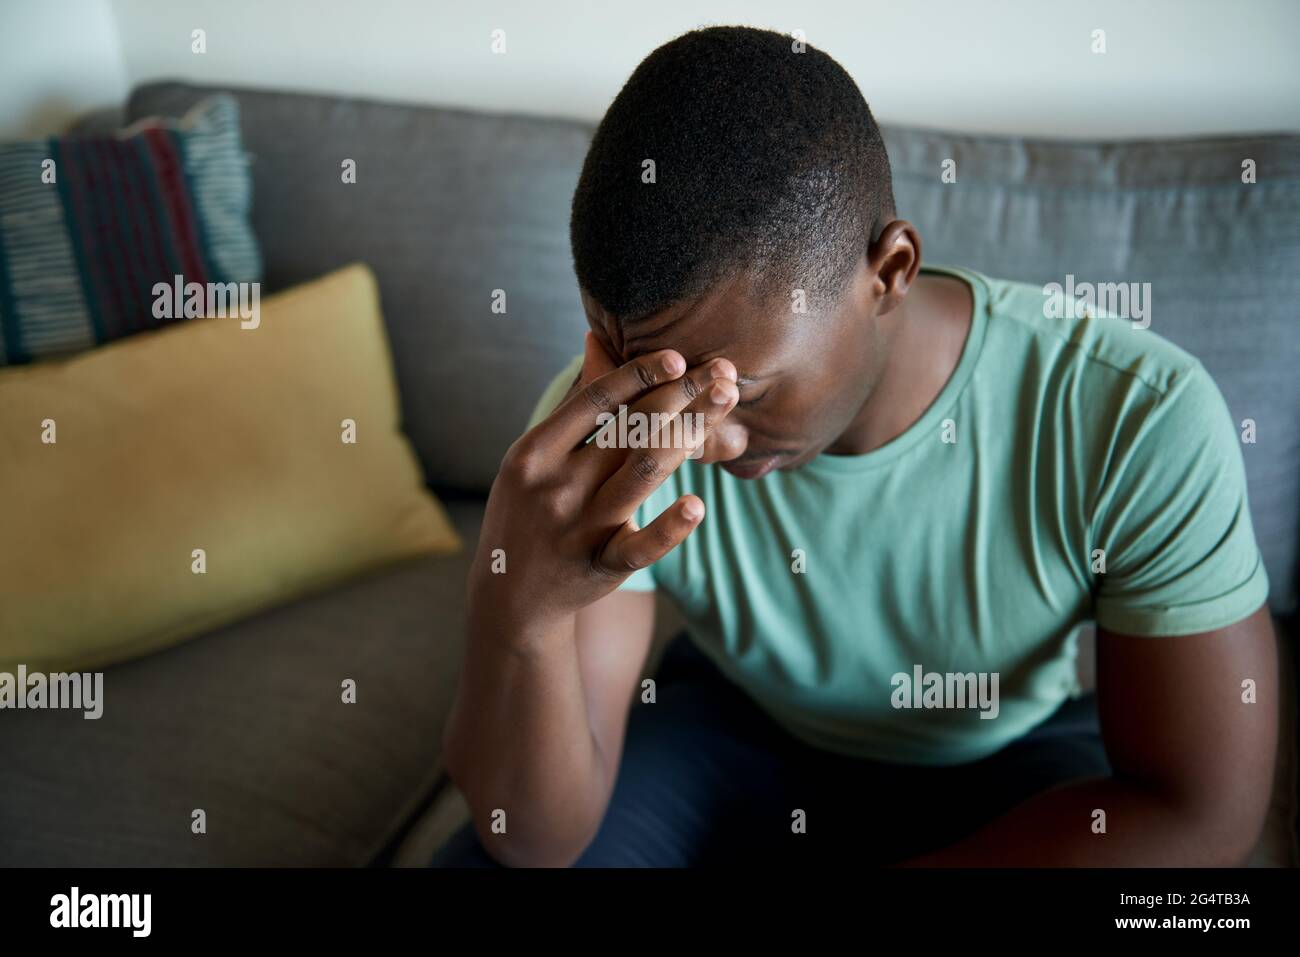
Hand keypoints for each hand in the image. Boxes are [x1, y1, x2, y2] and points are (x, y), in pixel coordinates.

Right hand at [469, 332, 737, 629]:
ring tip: (723, 408)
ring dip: (688, 436)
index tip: (680, 357)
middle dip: (680, 396)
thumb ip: (571, 407)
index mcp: (535, 452)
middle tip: (722, 373)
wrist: (508, 594)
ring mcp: (579, 528)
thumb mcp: (532, 457)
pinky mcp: (601, 567)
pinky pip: (640, 547)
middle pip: (628, 431)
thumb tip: (597, 342)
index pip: (596, 402)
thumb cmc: (527, 510)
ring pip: (642, 475)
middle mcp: (557, 486)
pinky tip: (697, 506)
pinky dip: (668, 528)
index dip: (640, 375)